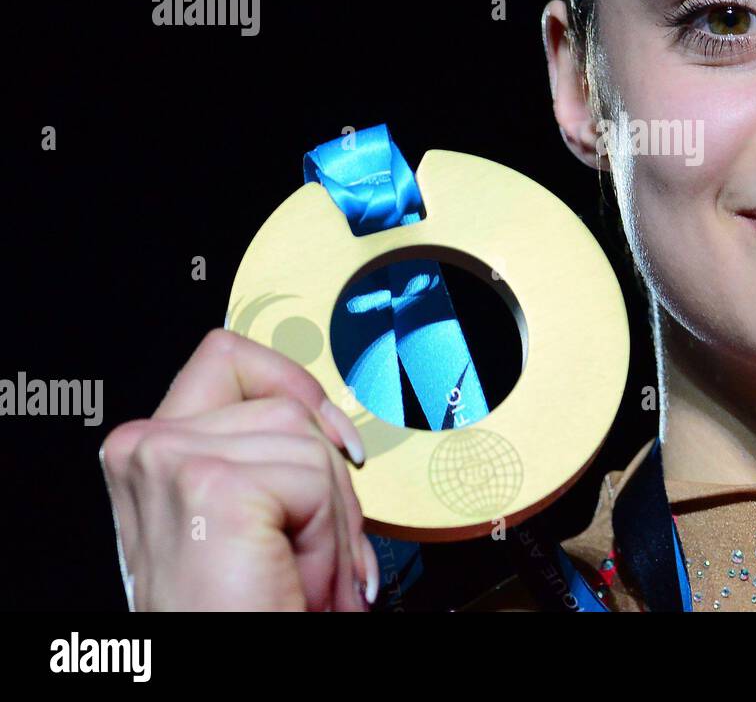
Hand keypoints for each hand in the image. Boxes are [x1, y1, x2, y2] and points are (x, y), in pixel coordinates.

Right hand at [100, 329, 378, 610]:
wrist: (227, 675)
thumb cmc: (242, 614)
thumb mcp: (254, 517)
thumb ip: (269, 455)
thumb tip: (331, 423)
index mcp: (152, 453)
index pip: (228, 357)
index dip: (295, 388)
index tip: (339, 446)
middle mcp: (145, 447)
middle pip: (285, 405)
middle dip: (327, 486)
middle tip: (320, 564)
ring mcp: (168, 458)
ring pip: (308, 441)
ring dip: (332, 524)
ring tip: (302, 583)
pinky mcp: (208, 482)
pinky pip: (315, 478)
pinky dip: (330, 539)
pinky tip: (297, 585)